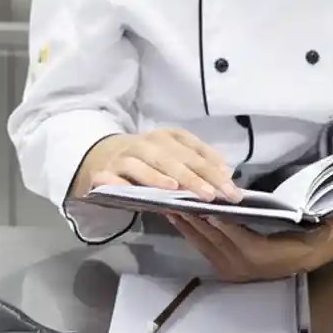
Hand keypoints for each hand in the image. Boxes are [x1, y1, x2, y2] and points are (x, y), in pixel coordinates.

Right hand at [72, 129, 241, 202]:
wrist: (101, 155)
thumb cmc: (147, 160)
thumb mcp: (174, 156)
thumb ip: (199, 163)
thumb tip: (227, 172)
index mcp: (167, 137)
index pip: (193, 150)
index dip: (212, 167)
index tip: (230, 185)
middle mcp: (146, 143)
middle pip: (172, 159)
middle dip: (193, 177)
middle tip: (212, 194)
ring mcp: (124, 157)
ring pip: (142, 166)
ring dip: (158, 178)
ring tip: (176, 189)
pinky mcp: (104, 172)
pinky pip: (112, 178)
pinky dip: (121, 184)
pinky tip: (132, 193)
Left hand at [166, 213, 332, 281]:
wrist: (308, 259)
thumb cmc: (303, 238)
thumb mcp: (300, 225)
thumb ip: (290, 218)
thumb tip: (278, 205)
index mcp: (259, 254)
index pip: (233, 233)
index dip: (215, 217)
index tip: (199, 201)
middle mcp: (241, 264)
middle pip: (212, 237)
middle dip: (191, 217)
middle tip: (174, 198)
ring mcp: (231, 269)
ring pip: (203, 244)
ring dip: (185, 225)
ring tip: (167, 206)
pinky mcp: (225, 270)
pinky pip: (204, 249)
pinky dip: (190, 233)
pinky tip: (178, 219)